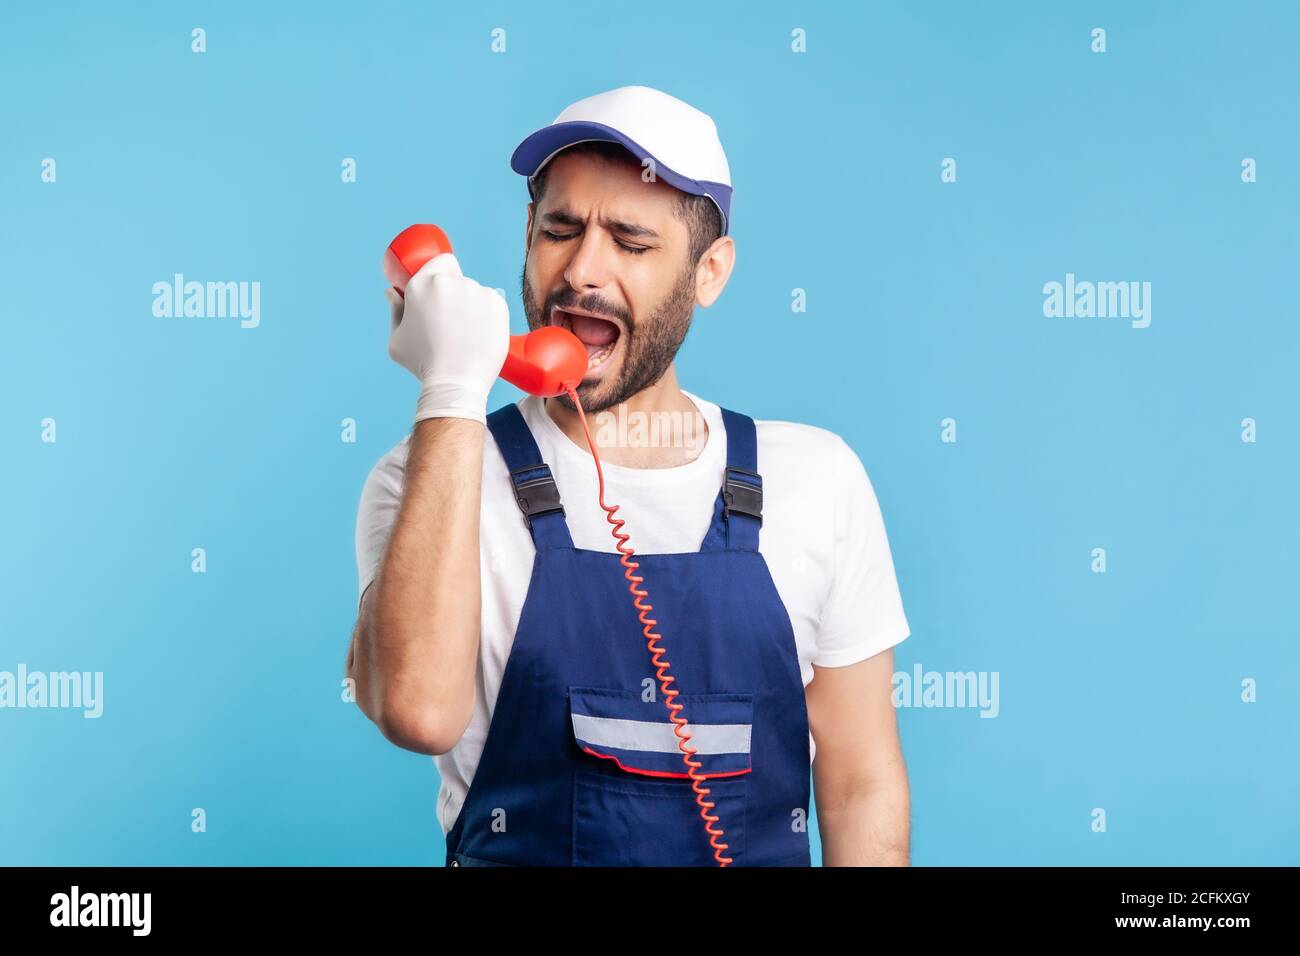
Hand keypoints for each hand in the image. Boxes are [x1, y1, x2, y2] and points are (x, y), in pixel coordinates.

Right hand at [385, 252, 509, 423]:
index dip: (442, 274)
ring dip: (473, 305)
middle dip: (455, 295)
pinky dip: (489, 315)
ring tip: (467, 334)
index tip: (442, 290)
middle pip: (459, 279)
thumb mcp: (397, 340)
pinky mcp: (498, 304)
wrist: (455, 384)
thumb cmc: (423, 364)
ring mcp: (476, 291)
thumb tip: (392, 292)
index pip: (440, 262)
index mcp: (421, 284)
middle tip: (452, 321)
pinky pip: (494, 303)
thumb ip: (395, 311)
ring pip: (477, 292)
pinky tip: (481, 333)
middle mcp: (450, 282)